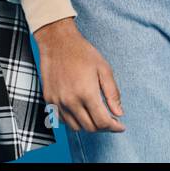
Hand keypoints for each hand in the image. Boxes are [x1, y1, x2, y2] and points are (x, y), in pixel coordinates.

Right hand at [33, 18, 124, 132]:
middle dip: (103, 127)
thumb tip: (119, 113)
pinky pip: (63, 120)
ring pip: (75, 127)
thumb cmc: (82, 53)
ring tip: (96, 116)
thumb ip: (112, 93)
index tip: (120, 126)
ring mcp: (57, 102)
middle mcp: (70, 101)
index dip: (114, 127)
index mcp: (86, 93)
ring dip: (88, 125)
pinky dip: (74, 120)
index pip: (102, 122)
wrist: (57, 42)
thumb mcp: (104, 69)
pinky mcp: (49, 100)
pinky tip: (81, 111)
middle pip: (90, 128)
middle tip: (111, 120)